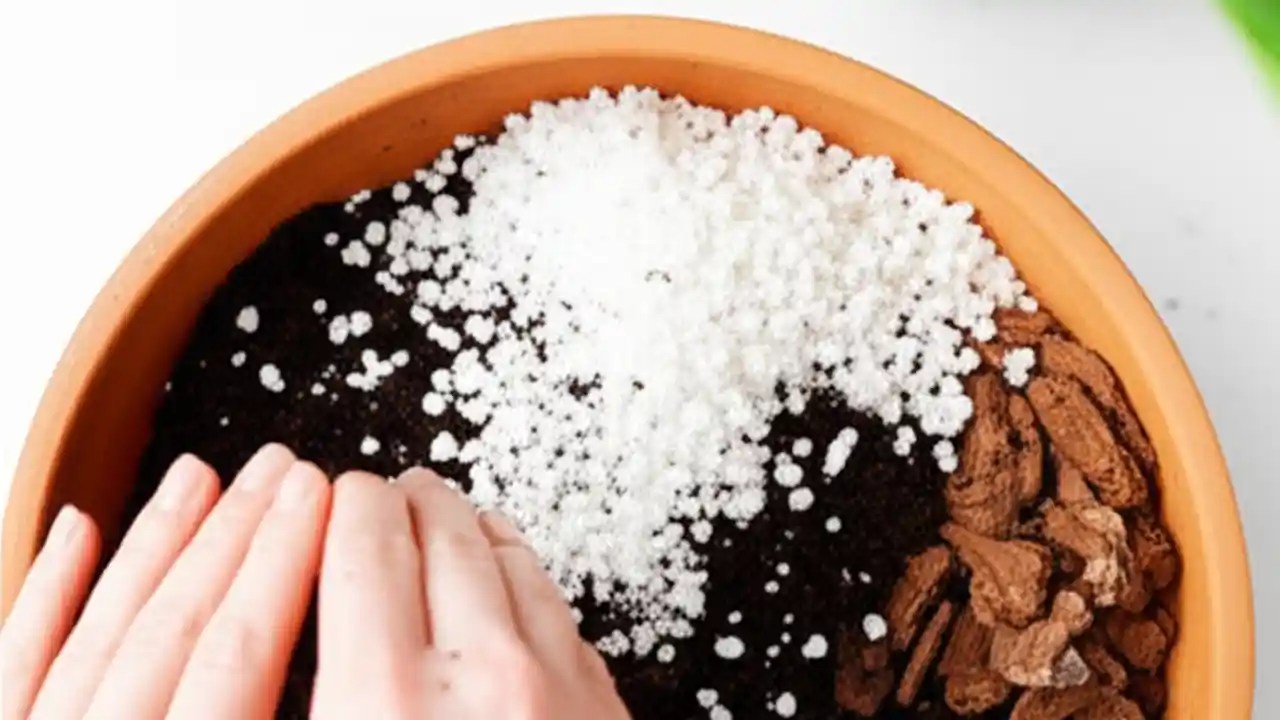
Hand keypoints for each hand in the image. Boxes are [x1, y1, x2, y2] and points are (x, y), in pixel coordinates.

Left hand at [1, 445, 329, 719]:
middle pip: (175, 627)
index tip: (322, 500)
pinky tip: (79, 531)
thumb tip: (343, 673)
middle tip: (286, 472)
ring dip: (157, 542)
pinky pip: (16, 667)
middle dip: (238, 536)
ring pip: (102, 633)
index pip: (236, 654)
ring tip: (199, 474)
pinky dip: (49, 592)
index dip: (283, 564)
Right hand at [311, 468, 629, 719]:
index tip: (340, 495)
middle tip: (390, 492)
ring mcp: (552, 684)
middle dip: (408, 503)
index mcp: (384, 697)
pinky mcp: (600, 703)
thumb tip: (304, 644)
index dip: (349, 506)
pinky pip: (558, 607)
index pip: (363, 550)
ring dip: (470, 528)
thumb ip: (334, 683)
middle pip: (440, 540)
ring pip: (507, 561)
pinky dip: (524, 572)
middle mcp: (477, 676)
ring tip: (448, 513)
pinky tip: (511, 565)